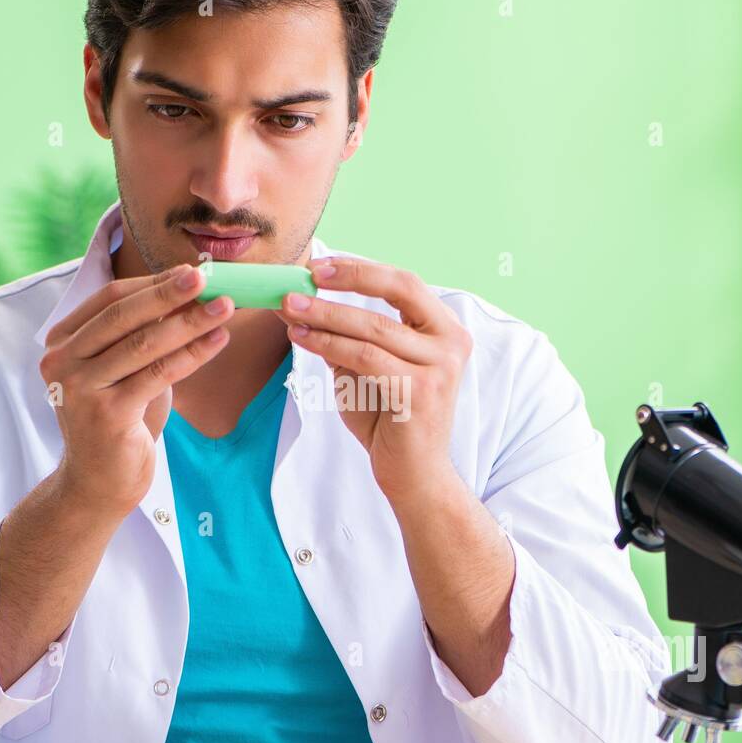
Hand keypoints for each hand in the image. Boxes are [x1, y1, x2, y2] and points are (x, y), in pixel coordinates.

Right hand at [38, 264, 234, 518]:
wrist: (99, 484)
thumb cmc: (119, 421)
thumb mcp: (123, 372)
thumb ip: (140, 336)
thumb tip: (188, 294)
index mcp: (61, 344)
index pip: (109, 301)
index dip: (151, 284)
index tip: (190, 272)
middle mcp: (62, 362)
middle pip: (123, 316)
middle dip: (169, 294)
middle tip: (206, 278)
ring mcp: (80, 389)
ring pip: (143, 344)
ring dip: (188, 322)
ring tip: (224, 308)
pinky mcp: (106, 414)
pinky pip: (157, 374)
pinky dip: (191, 355)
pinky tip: (218, 341)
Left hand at [276, 256, 471, 503]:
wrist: (415, 476)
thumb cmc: (390, 422)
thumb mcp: (366, 370)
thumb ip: (346, 338)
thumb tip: (302, 303)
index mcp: (445, 330)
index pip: (405, 283)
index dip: (361, 270)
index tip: (320, 267)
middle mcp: (451, 343)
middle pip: (398, 291)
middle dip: (348, 279)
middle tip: (304, 278)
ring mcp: (440, 367)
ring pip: (373, 327)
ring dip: (326, 315)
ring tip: (290, 310)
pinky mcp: (421, 392)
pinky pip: (365, 358)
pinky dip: (328, 344)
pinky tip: (302, 338)